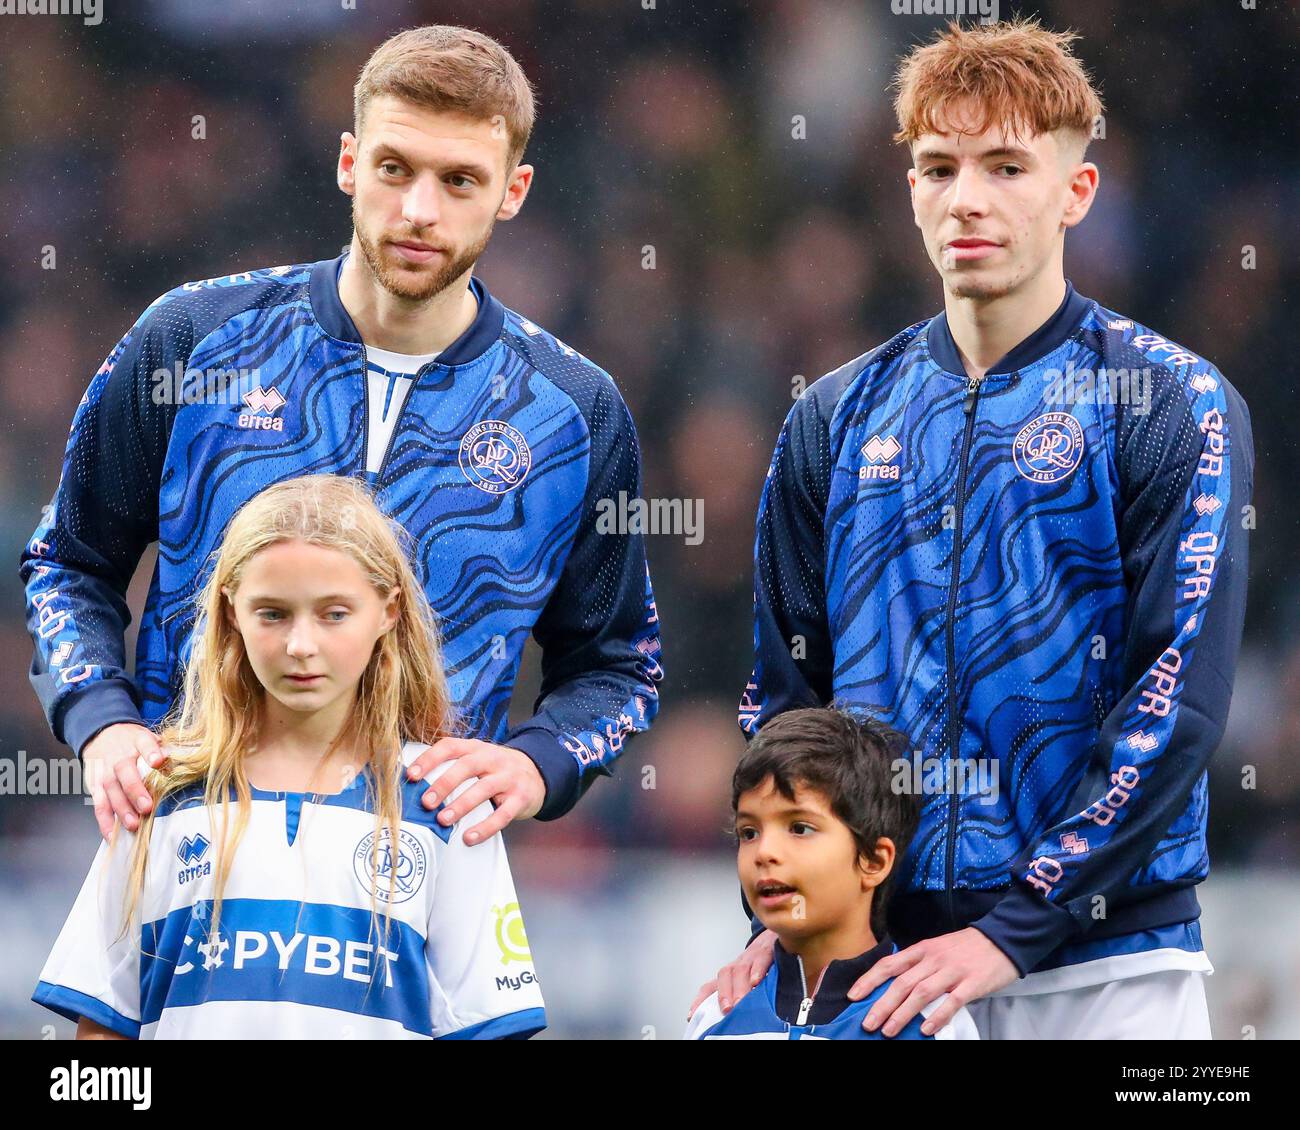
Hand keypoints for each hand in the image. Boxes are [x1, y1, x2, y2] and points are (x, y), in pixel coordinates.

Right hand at [82, 723, 167, 839]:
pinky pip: (99, 805)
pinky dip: (104, 822)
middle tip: (147, 806)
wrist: (102, 734)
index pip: (145, 743)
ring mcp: (105, 772)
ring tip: (133, 824)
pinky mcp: (95, 787)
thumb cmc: (133, 741)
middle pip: (125, 772)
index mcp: (138, 741)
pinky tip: (113, 835)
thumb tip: (183, 764)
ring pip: (111, 791)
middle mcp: (119, 757)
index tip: (158, 761)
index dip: (151, 752)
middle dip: (135, 791)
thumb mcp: (151, 737)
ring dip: (121, 809)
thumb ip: (166, 750)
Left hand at [406, 738, 544, 844]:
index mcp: (476, 748)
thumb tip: (414, 786)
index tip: (411, 775)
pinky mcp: (520, 798)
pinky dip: (485, 827)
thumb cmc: (496, 770)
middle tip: (426, 802)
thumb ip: (452, 767)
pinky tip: (469, 837)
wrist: (537, 773)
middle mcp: (492, 759)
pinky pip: (502, 814)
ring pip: (483, 789)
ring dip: (461, 805)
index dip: (429, 759)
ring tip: (443, 820)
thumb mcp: (477, 759)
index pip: (450, 746)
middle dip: (444, 784)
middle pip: (466, 766)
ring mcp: (508, 778)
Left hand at [687, 929, 776, 1018]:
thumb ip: (739, 997)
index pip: (710, 986)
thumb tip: (733, 1019)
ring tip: (739, 1002)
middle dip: (723, 994)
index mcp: (730, 975)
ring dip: (739, 988)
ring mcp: (752, 957)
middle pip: (724, 976)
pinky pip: (761, 960)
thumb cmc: (761, 963)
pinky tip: (757, 982)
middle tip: (726, 1010)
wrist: (774, 935)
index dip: (700, 1000)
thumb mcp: (749, 980)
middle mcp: (738, 965)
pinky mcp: (767, 951)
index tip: (693, 1015)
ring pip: (741, 970)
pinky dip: (758, 971)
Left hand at [851, 927, 1017, 1036]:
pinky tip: (926, 1030)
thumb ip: (918, 965)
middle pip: (902, 982)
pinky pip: (952, 1002)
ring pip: (922, 993)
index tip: (853, 996)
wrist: (1002, 939)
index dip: (869, 980)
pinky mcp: (972, 983)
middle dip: (881, 1004)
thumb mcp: (936, 949)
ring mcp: (952, 971)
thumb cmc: (965, 948)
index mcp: (922, 949)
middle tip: (867, 1023)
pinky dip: (938, 1016)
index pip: (889, 964)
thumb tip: (895, 987)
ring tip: (888, 1031)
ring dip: (903, 1013)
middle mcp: (933, 959)